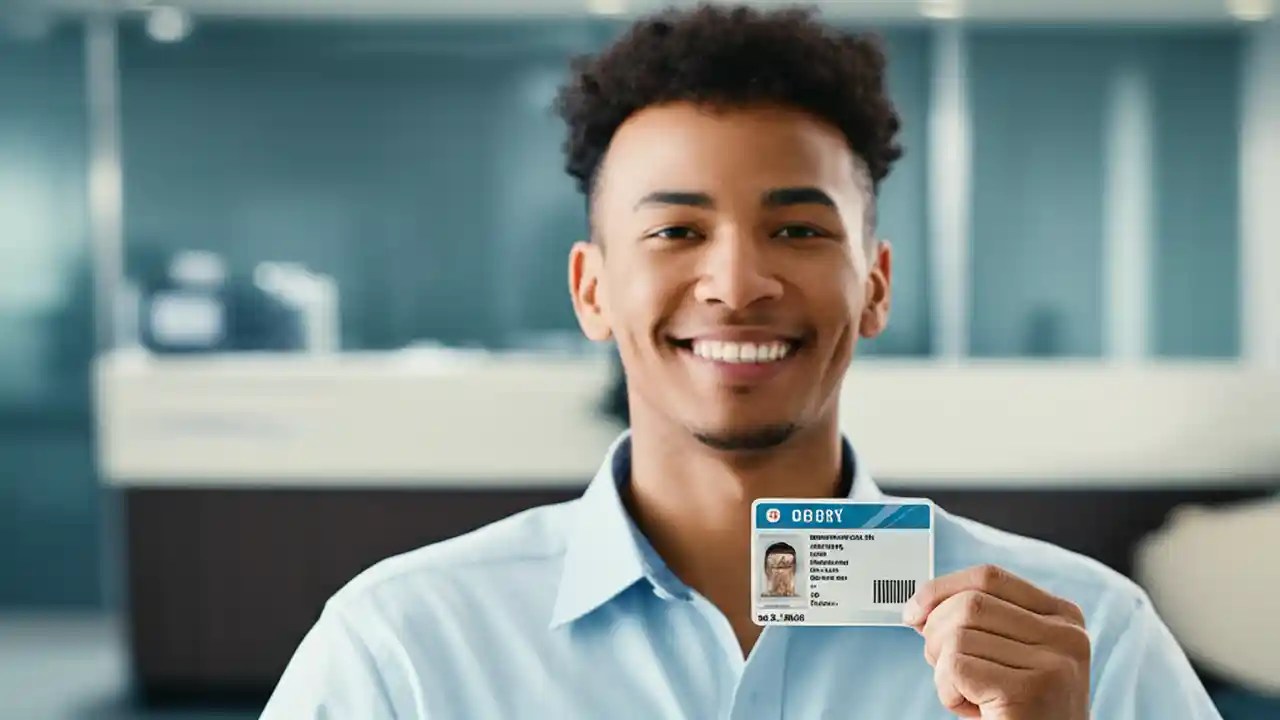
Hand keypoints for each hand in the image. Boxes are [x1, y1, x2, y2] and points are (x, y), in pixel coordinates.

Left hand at [902, 565, 1089, 719]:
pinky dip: (948, 691)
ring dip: (945, 670)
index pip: (989, 577)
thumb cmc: (1019, 710)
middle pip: (969, 603)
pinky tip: (973, 709)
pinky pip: (957, 667)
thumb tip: (920, 607)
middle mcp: (1066, 635)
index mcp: (1063, 617)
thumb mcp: (1006, 656)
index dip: (941, 589)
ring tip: (970, 695)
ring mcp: (1052, 663)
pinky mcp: (1029, 690)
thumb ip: (977, 623)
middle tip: (945, 669)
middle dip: (937, 634)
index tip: (913, 612)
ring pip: (958, 635)